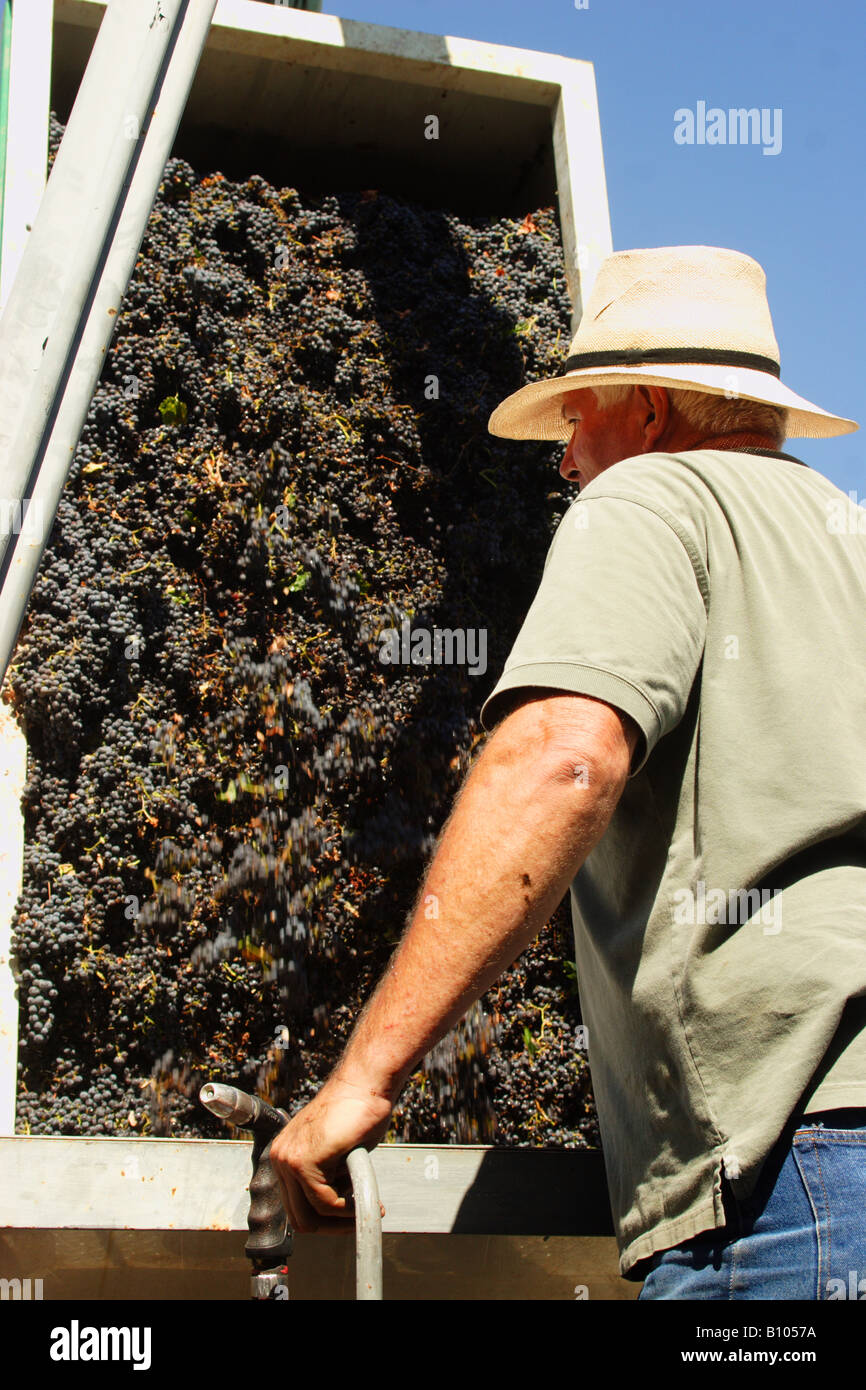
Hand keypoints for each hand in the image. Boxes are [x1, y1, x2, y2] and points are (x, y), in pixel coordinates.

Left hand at [268, 1075, 393, 1232]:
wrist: (365, 1086)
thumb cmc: (357, 1112)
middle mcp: (280, 1158)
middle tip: (357, 1219)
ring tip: (364, 1207)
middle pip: (298, 1217)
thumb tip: (334, 1209)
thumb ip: (327, 1177)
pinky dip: (347, 1208)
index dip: (323, 1219)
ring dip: (340, 1220)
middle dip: (331, 1226)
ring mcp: (288, 1160)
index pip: (295, 1205)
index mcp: (284, 1155)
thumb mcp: (334, 1153)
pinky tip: (362, 1197)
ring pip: (310, 1215)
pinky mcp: (304, 1161)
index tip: (348, 1218)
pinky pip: (325, 1202)